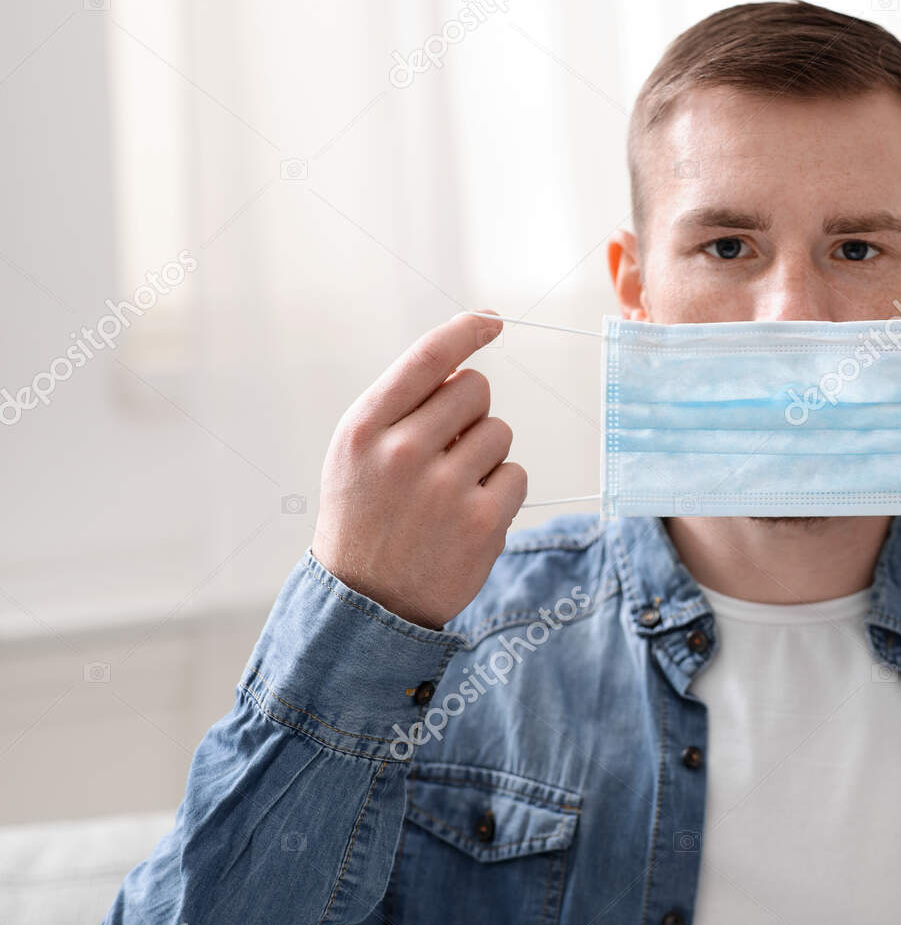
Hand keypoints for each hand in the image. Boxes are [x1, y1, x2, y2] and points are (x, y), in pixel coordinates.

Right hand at [312, 311, 526, 628]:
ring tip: (450, 492)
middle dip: (471, 413)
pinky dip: (501, 492)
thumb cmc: (366, 516)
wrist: (366, 603)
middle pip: (475, 389)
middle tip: (447, 451)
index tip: (492, 321)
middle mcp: (403, 452)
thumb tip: (468, 370)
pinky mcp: (482, 521)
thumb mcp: (359, 455)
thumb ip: (403, 409)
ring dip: (486, 456)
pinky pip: (517, 476)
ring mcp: (445, 488)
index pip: (428, 358)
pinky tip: (469, 517)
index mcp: (365, 428)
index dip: (466, 331)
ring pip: (500, 432)